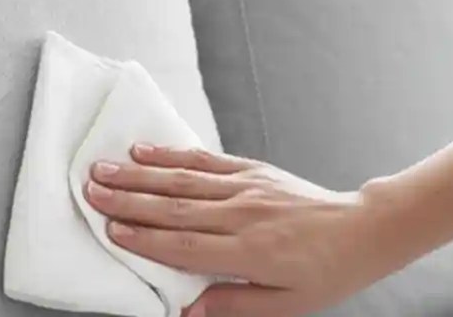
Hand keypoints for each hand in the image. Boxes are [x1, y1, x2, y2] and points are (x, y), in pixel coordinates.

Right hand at [84, 145, 425, 316]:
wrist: (362, 230)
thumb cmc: (325, 273)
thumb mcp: (286, 306)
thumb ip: (234, 305)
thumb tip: (187, 311)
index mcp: (249, 252)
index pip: (184, 246)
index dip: (144, 239)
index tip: (110, 232)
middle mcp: (242, 214)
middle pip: (173, 208)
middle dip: (127, 200)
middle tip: (90, 192)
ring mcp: (245, 187)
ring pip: (182, 180)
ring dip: (138, 174)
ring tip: (103, 169)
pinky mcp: (251, 170)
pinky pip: (205, 161)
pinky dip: (172, 155)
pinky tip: (144, 151)